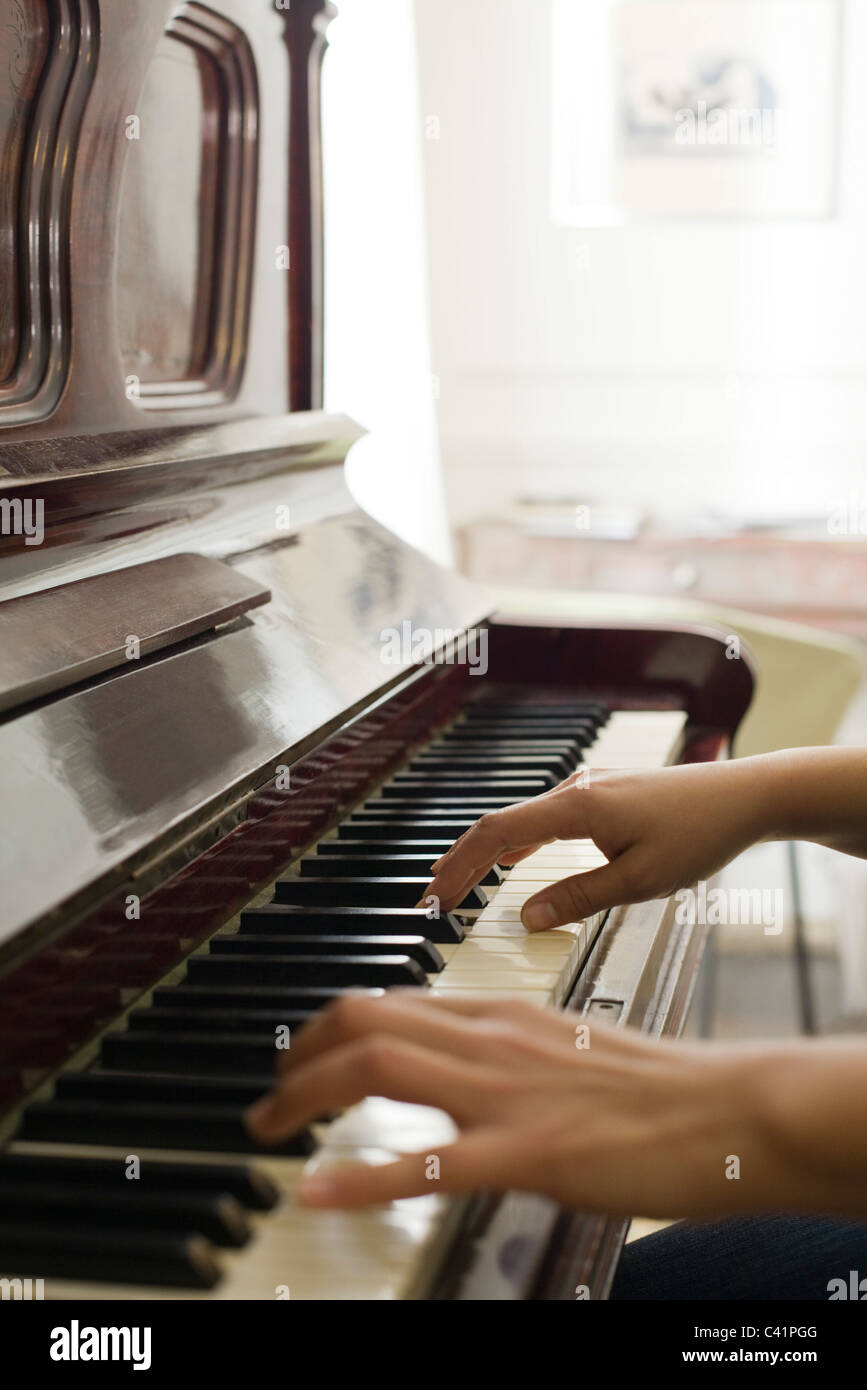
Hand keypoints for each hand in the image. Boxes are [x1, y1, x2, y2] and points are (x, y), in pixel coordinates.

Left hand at [245, 992, 777, 1214]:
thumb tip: (458, 1063)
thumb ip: (506, 1052)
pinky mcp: (528, 1153)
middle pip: (364, 1019)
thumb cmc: (659, 1088)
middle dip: (298, 1054)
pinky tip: (318, 1189)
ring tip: (267, 1126)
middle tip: (269, 1095)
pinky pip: (427, 1162)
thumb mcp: (565, 1048)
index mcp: (502, 1016)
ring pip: (378, 1066)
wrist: (728, 1109)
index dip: (328, 1029)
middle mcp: (492, 1041)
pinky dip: (361, 1175)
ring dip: (305, 1095)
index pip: (390, 1003)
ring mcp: (505, 1095)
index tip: (301, 1059)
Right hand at [422, 761, 770, 930]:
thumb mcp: (641, 881)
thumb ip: (579, 898)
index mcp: (576, 806)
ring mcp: (588, 788)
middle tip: (432, 898)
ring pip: (520, 820)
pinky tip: (511, 861)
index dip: (458, 868)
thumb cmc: (702, 832)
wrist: (747, 795)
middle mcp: (575, 789)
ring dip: (486, 852)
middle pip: (498, 824)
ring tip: (459, 883)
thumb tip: (527, 918)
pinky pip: (544, 818)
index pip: (495, 834)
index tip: (434, 899)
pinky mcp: (603, 795)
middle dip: (461, 862)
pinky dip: (517, 843)